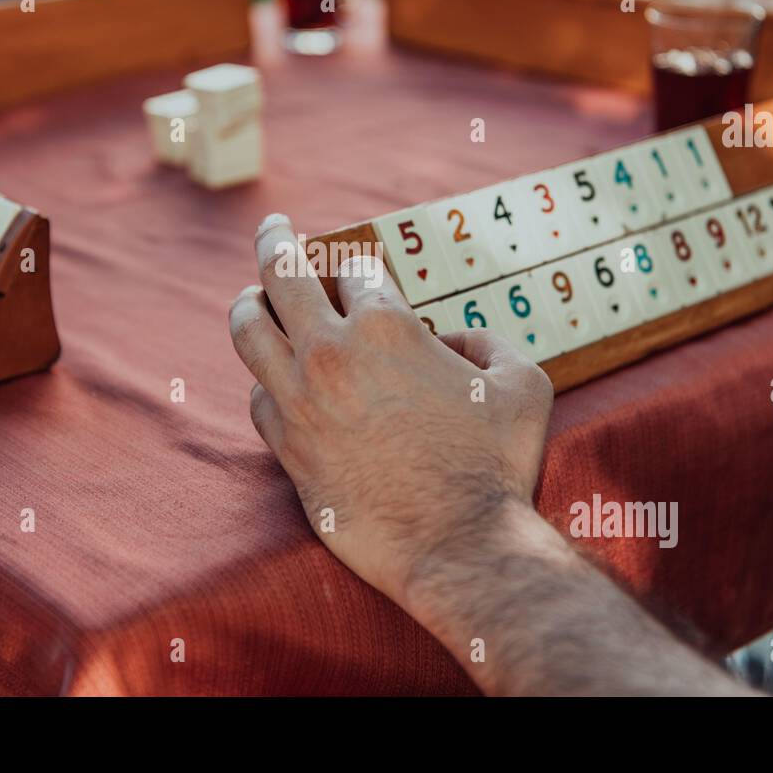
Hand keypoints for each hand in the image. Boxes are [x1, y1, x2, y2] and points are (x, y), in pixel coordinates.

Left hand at [228, 214, 552, 608]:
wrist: (457, 545)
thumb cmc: (496, 465)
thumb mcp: (524, 384)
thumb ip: (487, 341)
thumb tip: (451, 338)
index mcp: (388, 326)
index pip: (355, 267)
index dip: (361, 262)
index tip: (360, 266)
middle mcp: (330, 353)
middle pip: (282, 273)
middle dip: (276, 240)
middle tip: (273, 227)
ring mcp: (299, 400)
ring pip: (248, 328)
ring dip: (250, 301)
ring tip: (252, 294)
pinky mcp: (286, 447)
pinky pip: (256, 397)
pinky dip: (264, 380)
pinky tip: (272, 378)